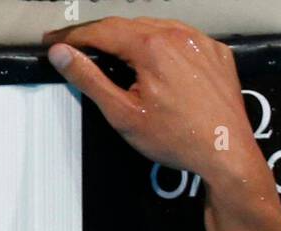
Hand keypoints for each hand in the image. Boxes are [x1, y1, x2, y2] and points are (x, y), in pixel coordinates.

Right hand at [43, 17, 259, 182]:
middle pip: (127, 27)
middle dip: (101, 37)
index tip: (52, 41)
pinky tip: (156, 62)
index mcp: (152, 46)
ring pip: (155, 29)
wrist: (228, 154)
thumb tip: (61, 53)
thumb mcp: (124, 114)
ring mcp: (202, 42)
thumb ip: (89, 79)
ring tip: (114, 54)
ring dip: (132, 38)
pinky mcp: (218, 54)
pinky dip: (165, 45)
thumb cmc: (178, 140)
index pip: (101, 30)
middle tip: (78, 49)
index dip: (72, 35)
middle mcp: (179, 35)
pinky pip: (183, 39)